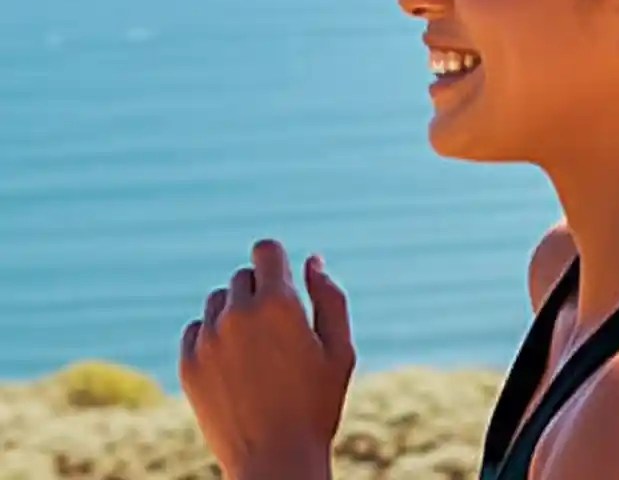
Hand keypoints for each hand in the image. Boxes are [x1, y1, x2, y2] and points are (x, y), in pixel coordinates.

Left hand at [179, 240, 355, 479]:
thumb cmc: (316, 405)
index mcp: (280, 304)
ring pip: (218, 300)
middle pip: (243, 276)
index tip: (284, 281)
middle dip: (261, 292)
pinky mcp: (188, 363)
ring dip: (235, 311)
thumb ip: (330, 297)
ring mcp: (208, 339)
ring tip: (257, 350)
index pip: (265, 249)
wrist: (274, 460)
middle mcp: (239, 314)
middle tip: (279, 331)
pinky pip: (197, 328)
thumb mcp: (340, 350)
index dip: (276, 261)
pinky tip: (234, 364)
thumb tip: (312, 261)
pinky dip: (214, 336)